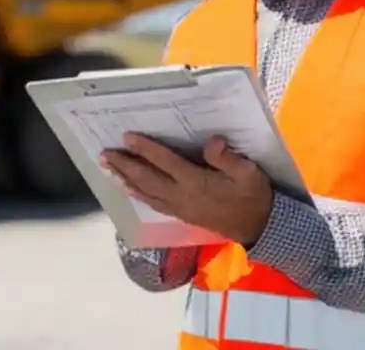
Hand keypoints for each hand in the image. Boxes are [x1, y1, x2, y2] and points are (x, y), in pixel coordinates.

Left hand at [100, 133, 273, 245]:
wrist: (259, 227)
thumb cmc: (254, 195)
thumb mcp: (249, 172)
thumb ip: (228, 158)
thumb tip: (211, 142)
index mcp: (197, 183)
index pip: (166, 163)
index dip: (146, 149)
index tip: (128, 137)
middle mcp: (183, 196)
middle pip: (148, 179)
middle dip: (125, 165)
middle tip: (105, 153)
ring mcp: (180, 208)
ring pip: (146, 193)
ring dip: (125, 179)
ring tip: (108, 168)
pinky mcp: (181, 215)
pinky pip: (154, 204)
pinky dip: (138, 194)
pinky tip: (129, 188)